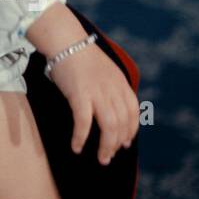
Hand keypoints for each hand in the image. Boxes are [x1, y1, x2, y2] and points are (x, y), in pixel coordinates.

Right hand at [46, 43, 138, 164]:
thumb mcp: (105, 70)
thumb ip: (111, 87)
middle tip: (109, 156)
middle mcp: (113, 89)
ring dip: (106, 147)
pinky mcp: (79, 95)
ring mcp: (97, 92)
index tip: (125, 143)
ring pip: (109, 127)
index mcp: (120, 83)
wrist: (65, 40)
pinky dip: (81, 137)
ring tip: (101, 158)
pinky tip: (77, 147)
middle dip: (118, 144)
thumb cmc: (80, 56)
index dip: (131, 130)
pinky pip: (83, 122)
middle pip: (123, 123)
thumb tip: (110, 109)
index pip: (133, 112)